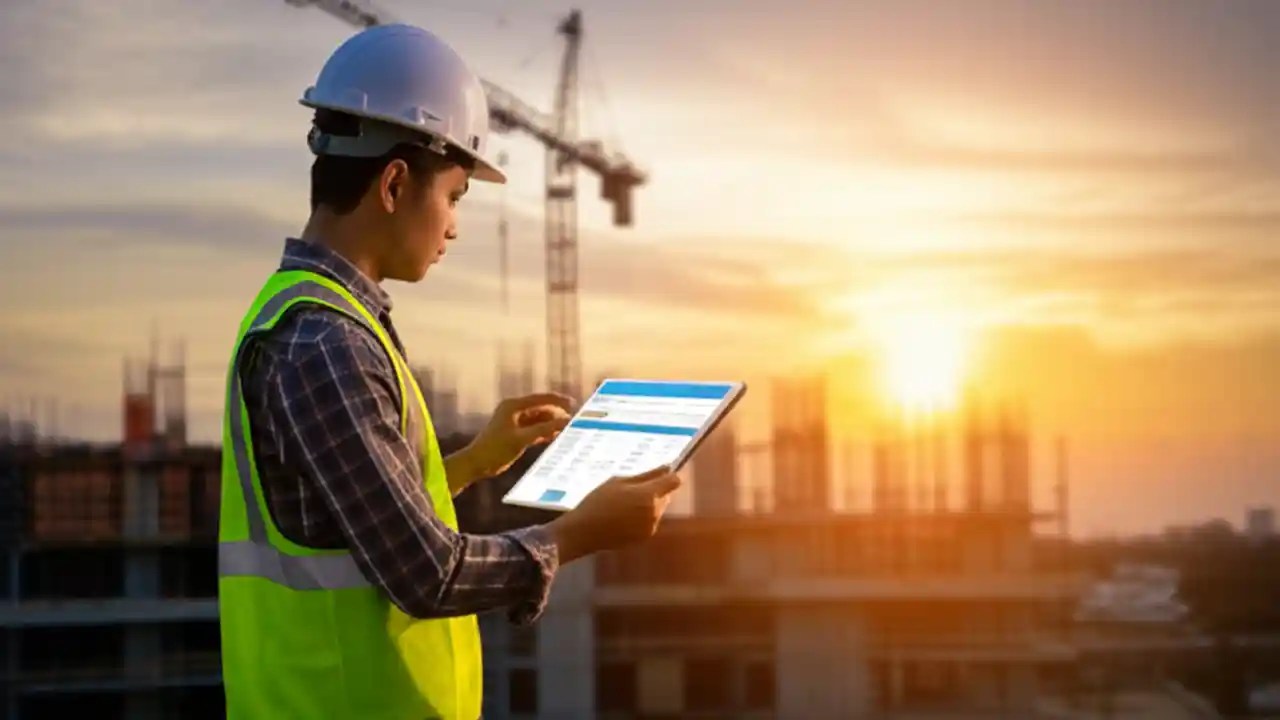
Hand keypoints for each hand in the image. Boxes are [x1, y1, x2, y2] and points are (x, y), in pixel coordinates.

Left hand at [463, 392, 572, 478]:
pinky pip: (534, 429)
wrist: (476, 464)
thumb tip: (566, 422)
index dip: (558, 401)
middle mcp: (514, 410)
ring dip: (551, 424)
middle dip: (557, 414)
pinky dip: (544, 432)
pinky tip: (556, 437)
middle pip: (541, 408)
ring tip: (568, 430)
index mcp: (513, 406)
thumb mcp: (522, 439)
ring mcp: (514, 421)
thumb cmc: (495, 449)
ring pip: (539, 419)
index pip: (541, 398)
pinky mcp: (515, 433)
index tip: (575, 405)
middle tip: (574, 421)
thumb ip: (544, 429)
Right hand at [548, 466, 682, 563]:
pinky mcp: (645, 537)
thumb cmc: (598, 502)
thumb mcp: (618, 482)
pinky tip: (623, 516)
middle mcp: (655, 512)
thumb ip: (645, 475)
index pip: (674, 481)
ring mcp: (651, 526)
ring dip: (649, 504)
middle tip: (631, 490)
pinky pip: (651, 521)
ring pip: (659, 508)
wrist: (585, 531)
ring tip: (624, 504)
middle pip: (667, 495)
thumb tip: (666, 468)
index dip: (668, 475)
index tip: (658, 474)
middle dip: (655, 490)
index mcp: (649, 495)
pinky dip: (642, 516)